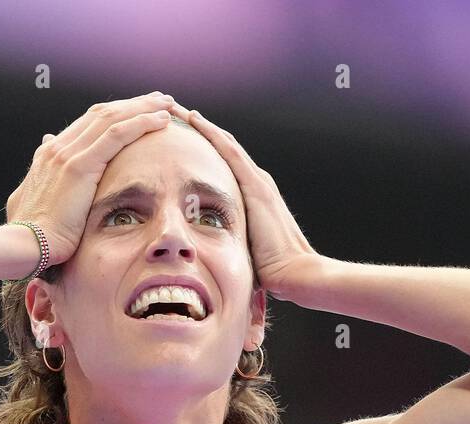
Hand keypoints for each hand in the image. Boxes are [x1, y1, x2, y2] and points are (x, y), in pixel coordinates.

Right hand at [5, 93, 176, 269]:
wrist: (23, 245)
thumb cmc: (33, 236)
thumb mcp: (34, 200)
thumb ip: (41, 175)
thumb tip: (44, 145)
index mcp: (49, 155)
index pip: (88, 124)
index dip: (115, 115)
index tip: (137, 112)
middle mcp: (57, 148)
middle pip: (101, 114)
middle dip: (133, 105)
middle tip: (158, 100)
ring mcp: (67, 154)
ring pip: (112, 118)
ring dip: (142, 108)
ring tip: (167, 103)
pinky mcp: (79, 166)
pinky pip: (117, 135)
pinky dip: (141, 123)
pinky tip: (161, 120)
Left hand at [168, 102, 319, 301]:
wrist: (295, 271)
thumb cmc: (271, 270)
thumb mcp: (246, 250)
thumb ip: (232, 242)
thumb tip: (211, 255)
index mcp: (254, 195)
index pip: (225, 164)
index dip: (205, 147)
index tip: (182, 134)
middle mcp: (257, 182)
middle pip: (223, 146)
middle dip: (199, 128)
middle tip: (174, 110)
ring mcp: (258, 180)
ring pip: (224, 142)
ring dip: (200, 123)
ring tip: (176, 107)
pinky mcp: (255, 185)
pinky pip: (228, 150)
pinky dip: (210, 132)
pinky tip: (194, 118)